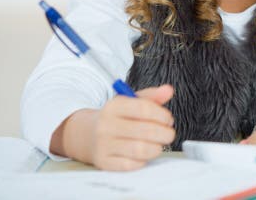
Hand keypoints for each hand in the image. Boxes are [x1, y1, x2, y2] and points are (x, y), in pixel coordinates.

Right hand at [52, 84, 175, 170]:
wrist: (87, 134)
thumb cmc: (116, 118)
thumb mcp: (131, 102)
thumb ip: (152, 96)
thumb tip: (168, 90)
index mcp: (114, 106)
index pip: (144, 109)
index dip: (162, 115)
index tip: (168, 120)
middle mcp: (106, 125)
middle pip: (145, 131)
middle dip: (164, 134)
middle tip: (168, 134)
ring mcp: (103, 145)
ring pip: (140, 150)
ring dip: (156, 148)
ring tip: (158, 144)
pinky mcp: (104, 162)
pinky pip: (131, 165)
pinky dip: (143, 160)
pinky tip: (144, 154)